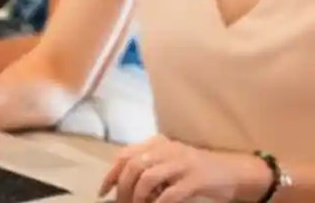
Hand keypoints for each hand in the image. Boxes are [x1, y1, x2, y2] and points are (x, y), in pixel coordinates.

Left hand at [98, 135, 272, 202]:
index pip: (125, 154)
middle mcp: (167, 149)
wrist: (236, 171)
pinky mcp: (195, 179)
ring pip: (147, 179)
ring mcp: (182, 163)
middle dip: (123, 189)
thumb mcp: (170, 161)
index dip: (111, 174)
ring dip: (137, 197)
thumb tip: (121, 186)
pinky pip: (170, 193)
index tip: (103, 191)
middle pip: (133, 167)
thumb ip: (148, 167)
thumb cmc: (198, 169)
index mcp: (158, 143)